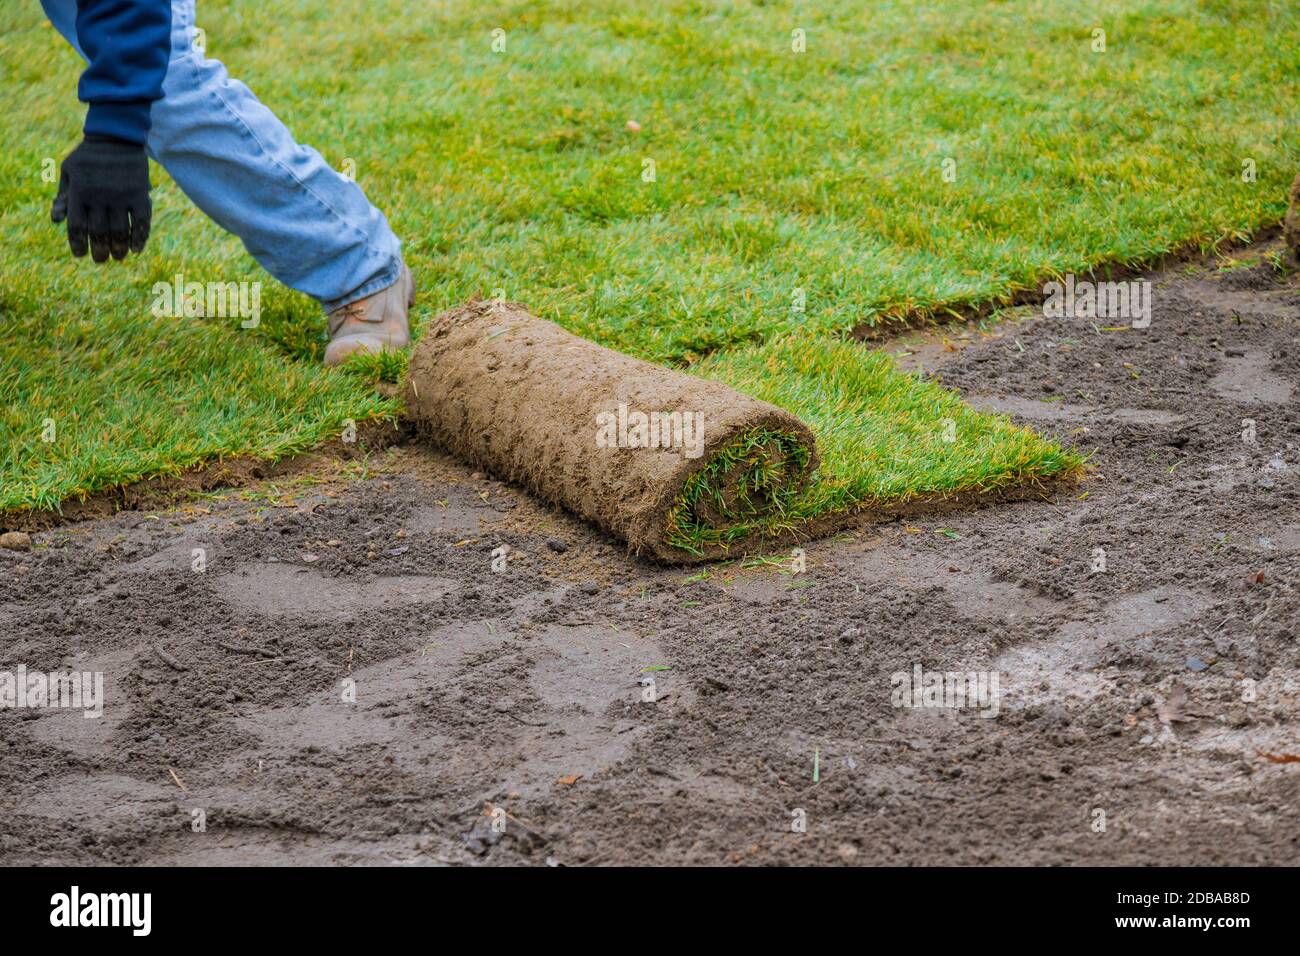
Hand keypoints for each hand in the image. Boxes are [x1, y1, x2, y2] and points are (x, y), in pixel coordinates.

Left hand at [51, 135, 151, 261]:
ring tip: (118, 257)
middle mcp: (99, 196)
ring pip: (120, 232)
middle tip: (101, 259)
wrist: (116, 138)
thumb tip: (56, 221)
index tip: (80, 255)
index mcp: (79, 191)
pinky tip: (136, 249)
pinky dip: (139, 239)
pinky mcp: (139, 195)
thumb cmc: (88, 157)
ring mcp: (120, 196)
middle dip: (99, 251)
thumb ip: (63, 196)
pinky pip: (141, 223)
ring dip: (119, 249)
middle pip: (99, 233)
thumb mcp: (69, 171)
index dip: (78, 244)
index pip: (77, 226)